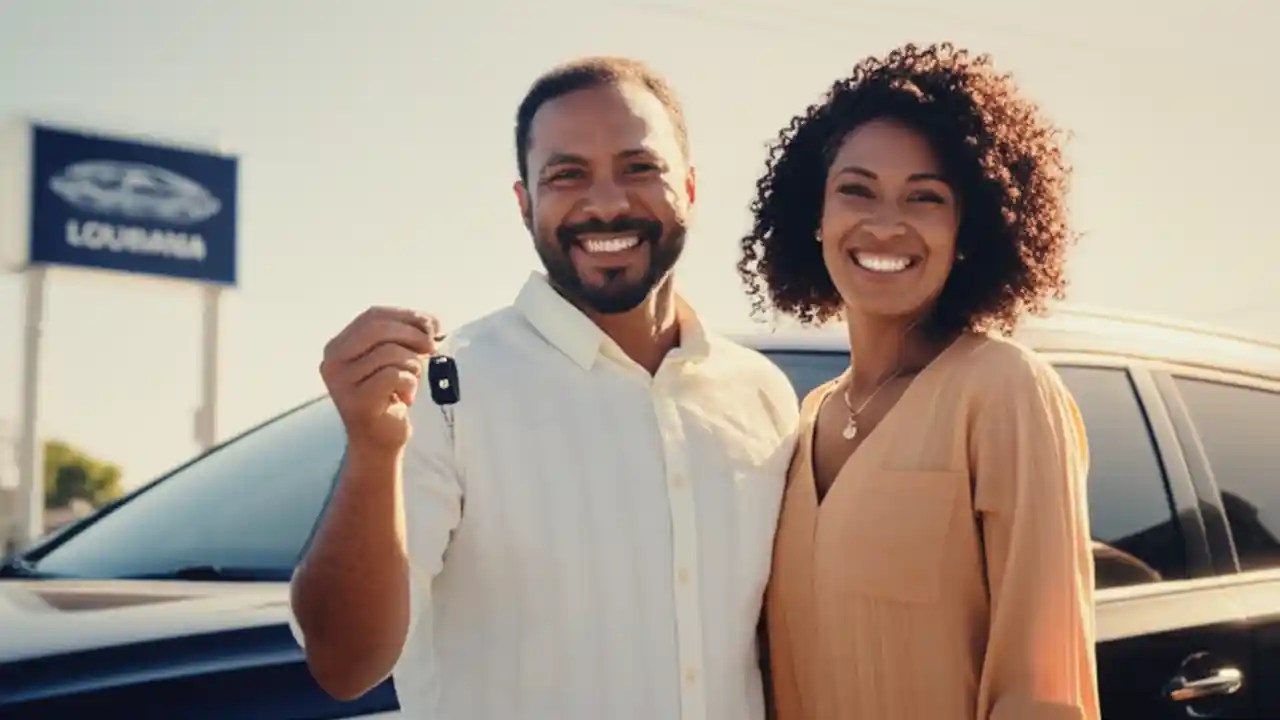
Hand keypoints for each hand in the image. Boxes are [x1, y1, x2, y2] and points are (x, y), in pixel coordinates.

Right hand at [320, 306, 441, 452]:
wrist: (378, 441)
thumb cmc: (389, 396)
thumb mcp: (393, 358)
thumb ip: (405, 336)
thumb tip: (432, 322)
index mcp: (337, 346)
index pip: (373, 316)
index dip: (407, 316)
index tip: (433, 326)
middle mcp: (332, 362)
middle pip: (379, 329)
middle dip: (413, 335)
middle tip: (432, 349)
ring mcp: (341, 383)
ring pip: (389, 353)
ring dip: (413, 364)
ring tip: (411, 380)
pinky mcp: (357, 402)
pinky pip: (393, 376)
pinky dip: (410, 383)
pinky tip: (406, 398)